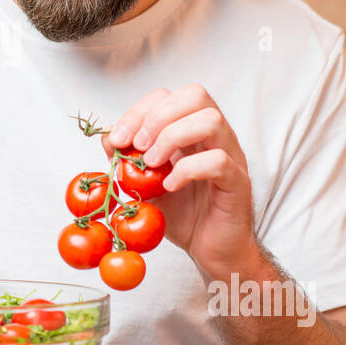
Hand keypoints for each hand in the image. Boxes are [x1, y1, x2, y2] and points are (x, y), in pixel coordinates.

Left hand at [99, 86, 256, 278]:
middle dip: (158, 116)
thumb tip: (107, 138)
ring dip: (173, 137)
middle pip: (195, 95)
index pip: (168, 96)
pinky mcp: (238, 182)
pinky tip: (170, 187)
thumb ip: (127, 160)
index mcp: (191, 130)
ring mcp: (230, 156)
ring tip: (153, 165)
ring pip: (211, 120)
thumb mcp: (144, 184)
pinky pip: (219, 161)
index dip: (139, 111)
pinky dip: (188, 170)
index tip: (118, 139)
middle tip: (138, 147)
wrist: (209, 249)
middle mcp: (214, 137)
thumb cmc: (183, 214)